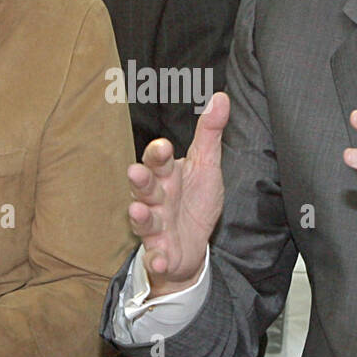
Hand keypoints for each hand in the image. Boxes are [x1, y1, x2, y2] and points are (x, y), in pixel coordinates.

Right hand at [129, 91, 229, 296]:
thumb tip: (221, 96)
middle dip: (141, 180)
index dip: (158, 155)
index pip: (158, 162)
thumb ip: (209, 133)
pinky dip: (155, 259)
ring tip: (138, 210)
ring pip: (145, 221)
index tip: (162, 146)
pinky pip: (155, 257)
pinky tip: (159, 260)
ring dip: (140, 216)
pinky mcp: (161, 253)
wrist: (192, 245)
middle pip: (145, 188)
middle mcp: (157, 200)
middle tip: (136, 171)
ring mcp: (157, 228)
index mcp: (167, 176)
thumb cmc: (194, 200)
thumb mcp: (207, 165)